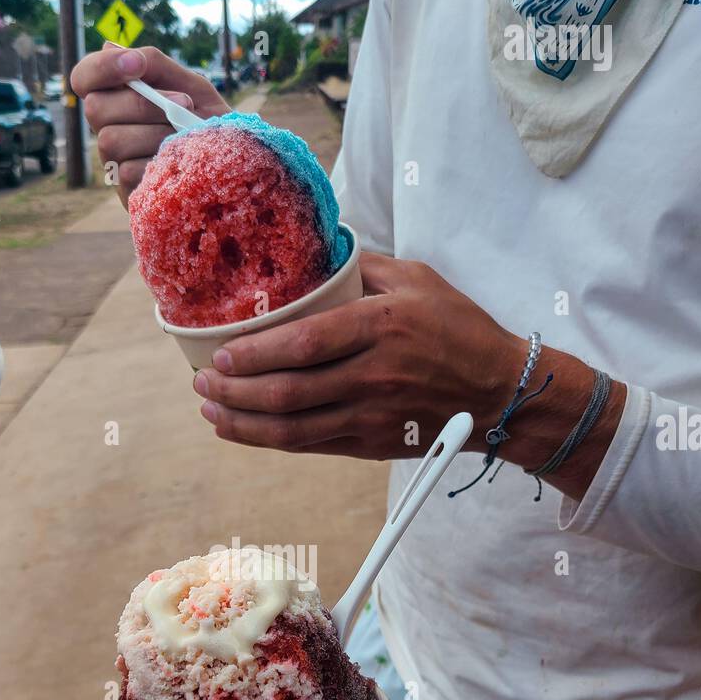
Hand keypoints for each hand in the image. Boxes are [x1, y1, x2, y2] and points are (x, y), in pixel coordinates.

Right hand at [71, 44, 228, 203]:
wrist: (233, 166)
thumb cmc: (207, 122)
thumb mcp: (190, 85)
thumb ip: (156, 65)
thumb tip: (109, 46)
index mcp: (117, 98)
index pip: (83, 78)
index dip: (101, 68)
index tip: (138, 64)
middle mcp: (109, 129)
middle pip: (95, 108)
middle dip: (141, 103)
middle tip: (184, 103)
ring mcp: (115, 164)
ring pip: (110, 141)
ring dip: (156, 133)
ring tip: (186, 135)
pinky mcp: (129, 194)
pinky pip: (129, 172)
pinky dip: (162, 161)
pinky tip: (184, 162)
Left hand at [193, 253, 520, 459]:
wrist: (500, 392)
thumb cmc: (459, 329)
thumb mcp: (418, 279)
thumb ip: (364, 265)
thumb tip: (314, 253)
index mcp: (379, 327)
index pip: (302, 345)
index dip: (253, 355)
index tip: (219, 355)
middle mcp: (371, 376)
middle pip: (286, 392)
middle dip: (232, 391)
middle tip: (201, 383)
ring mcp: (369, 416)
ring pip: (290, 429)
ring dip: (241, 423)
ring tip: (210, 410)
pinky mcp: (370, 444)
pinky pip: (309, 446)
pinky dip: (268, 441)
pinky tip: (242, 430)